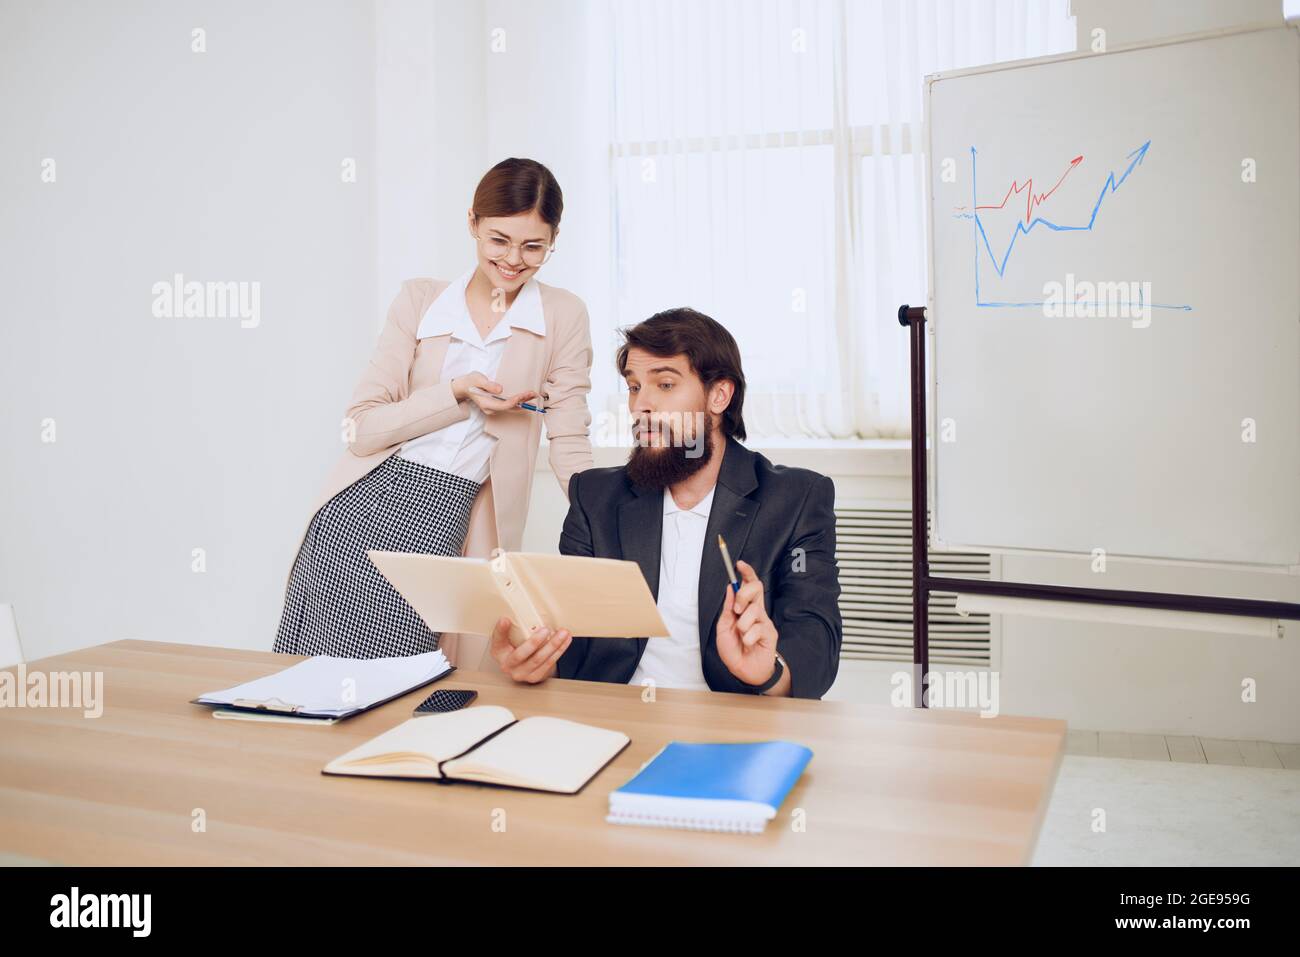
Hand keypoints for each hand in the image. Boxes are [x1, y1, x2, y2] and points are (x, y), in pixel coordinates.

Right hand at [451, 372, 537, 414]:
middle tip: (534, 394)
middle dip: (522, 401)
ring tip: (533, 395)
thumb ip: (488, 385)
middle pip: (510, 407)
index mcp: (486, 403)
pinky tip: (526, 398)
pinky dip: (518, 402)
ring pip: (511, 408)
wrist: (464, 386)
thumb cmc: (470, 381)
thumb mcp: (478, 379)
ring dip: (523, 402)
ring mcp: (494, 408)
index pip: (504, 405)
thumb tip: (500, 389)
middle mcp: (491, 409)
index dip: (515, 401)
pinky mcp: (496, 406)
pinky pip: (509, 406)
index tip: (524, 395)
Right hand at [489, 616, 570, 683]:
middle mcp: (507, 665)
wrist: (524, 667)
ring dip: (553, 645)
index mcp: (499, 652)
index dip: (500, 630)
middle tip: (546, 629)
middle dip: (535, 641)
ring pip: (539, 659)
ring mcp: (522, 673)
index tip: (505, 619)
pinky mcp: (535, 677)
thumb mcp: (510, 637)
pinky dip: (559, 651)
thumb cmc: (517, 647)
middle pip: (521, 654)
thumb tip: (518, 612)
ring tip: (563, 633)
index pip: (497, 640)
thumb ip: (513, 628)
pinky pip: (549, 663)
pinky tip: (565, 641)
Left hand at [715, 560, 779, 686]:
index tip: (739, 563)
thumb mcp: (723, 629)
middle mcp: (756, 611)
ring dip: (743, 625)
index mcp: (745, 608)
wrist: (745, 672)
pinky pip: (757, 629)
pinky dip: (748, 638)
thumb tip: (729, 589)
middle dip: (744, 594)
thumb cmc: (735, 651)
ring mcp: (764, 621)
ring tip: (742, 637)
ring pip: (754, 610)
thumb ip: (728, 609)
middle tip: (737, 610)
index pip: (749, 585)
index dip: (746, 573)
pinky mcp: (770, 633)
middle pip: (756, 588)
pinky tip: (749, 645)